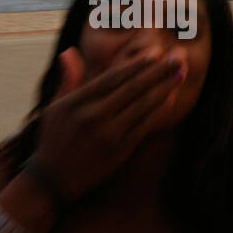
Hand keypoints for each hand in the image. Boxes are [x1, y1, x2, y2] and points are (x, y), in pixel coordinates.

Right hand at [31, 46, 182, 202]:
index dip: (137, 63)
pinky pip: (143, 126)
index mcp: (78, 101)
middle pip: (133, 87)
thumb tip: (69, 51)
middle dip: (158, 70)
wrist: (52, 180)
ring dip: (164, 87)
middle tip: (178, 56)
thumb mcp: (54, 107)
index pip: (113, 77)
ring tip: (181, 72)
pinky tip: (171, 99)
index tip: (156, 52)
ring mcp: (107, 134)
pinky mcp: (118, 151)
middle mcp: (93, 115)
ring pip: (142, 105)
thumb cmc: (53, 140)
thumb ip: (68, 80)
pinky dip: (158, 111)